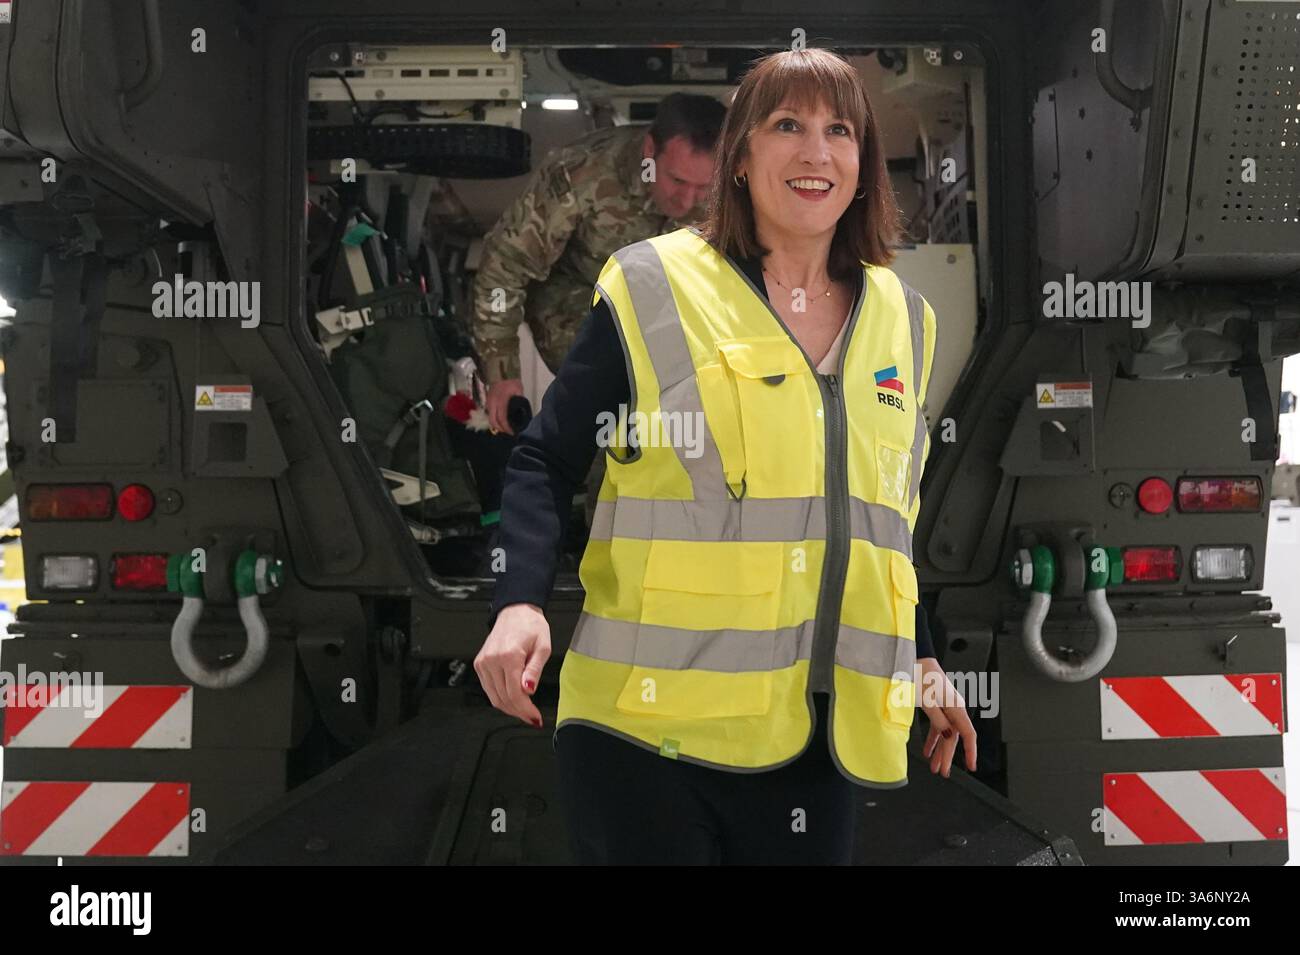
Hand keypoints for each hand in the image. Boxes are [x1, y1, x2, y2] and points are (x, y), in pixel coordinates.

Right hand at [474, 602, 550, 726]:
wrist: (516, 611)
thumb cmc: (531, 626)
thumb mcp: (543, 647)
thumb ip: (535, 670)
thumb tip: (529, 690)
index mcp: (509, 655)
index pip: (515, 693)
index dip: (526, 710)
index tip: (535, 718)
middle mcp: (492, 660)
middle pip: (504, 698)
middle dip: (519, 712)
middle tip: (532, 718)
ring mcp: (483, 662)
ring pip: (494, 697)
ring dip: (509, 708)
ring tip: (524, 710)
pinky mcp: (479, 664)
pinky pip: (488, 689)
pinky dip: (500, 698)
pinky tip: (513, 699)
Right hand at [485, 378, 524, 434]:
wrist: (500, 371)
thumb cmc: (511, 381)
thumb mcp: (519, 390)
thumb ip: (519, 400)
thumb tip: (522, 411)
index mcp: (501, 401)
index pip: (502, 418)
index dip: (506, 427)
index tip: (512, 432)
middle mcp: (492, 403)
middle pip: (493, 421)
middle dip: (500, 428)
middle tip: (508, 431)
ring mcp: (488, 402)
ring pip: (490, 418)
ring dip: (496, 424)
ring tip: (505, 427)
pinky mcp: (487, 401)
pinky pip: (489, 413)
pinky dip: (494, 419)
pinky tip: (500, 420)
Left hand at [917, 657, 976, 777]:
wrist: (915, 658)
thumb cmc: (921, 675)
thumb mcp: (927, 701)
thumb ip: (938, 720)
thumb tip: (948, 736)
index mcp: (956, 707)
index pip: (968, 734)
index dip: (971, 751)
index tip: (971, 766)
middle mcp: (954, 708)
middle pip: (954, 737)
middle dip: (948, 756)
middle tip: (944, 771)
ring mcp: (946, 707)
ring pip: (946, 733)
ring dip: (940, 750)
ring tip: (935, 766)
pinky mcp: (938, 705)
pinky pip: (938, 726)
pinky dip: (933, 738)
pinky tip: (928, 750)